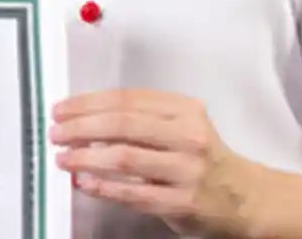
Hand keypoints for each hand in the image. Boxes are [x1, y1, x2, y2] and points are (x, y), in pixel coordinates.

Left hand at [50, 89, 259, 236]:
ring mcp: (186, 170)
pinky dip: (103, 187)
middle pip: (123, 124)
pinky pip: (133, 193)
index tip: (63, 108)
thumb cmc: (205, 159)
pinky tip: (84, 181)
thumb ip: (144, 118)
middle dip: (81, 126)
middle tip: (56, 132)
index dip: (88, 102)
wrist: (245, 198)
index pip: (127, 99)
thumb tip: (87, 116)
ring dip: (86, 156)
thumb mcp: (184, 125)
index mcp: (185, 110)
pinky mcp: (182, 202)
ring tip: (63, 157)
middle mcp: (188, 136)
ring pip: (124, 157)